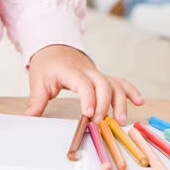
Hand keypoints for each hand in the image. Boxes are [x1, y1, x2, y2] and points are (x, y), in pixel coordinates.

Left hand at [24, 43, 144, 122]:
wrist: (56, 48)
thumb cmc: (48, 65)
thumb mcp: (38, 80)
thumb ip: (37, 99)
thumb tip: (30, 116)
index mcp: (71, 70)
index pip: (83, 83)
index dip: (88, 98)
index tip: (88, 114)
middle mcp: (88, 71)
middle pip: (103, 84)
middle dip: (105, 103)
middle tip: (101, 121)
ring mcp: (97, 73)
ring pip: (114, 84)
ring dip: (121, 101)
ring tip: (121, 120)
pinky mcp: (102, 78)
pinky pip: (120, 82)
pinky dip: (130, 91)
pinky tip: (139, 101)